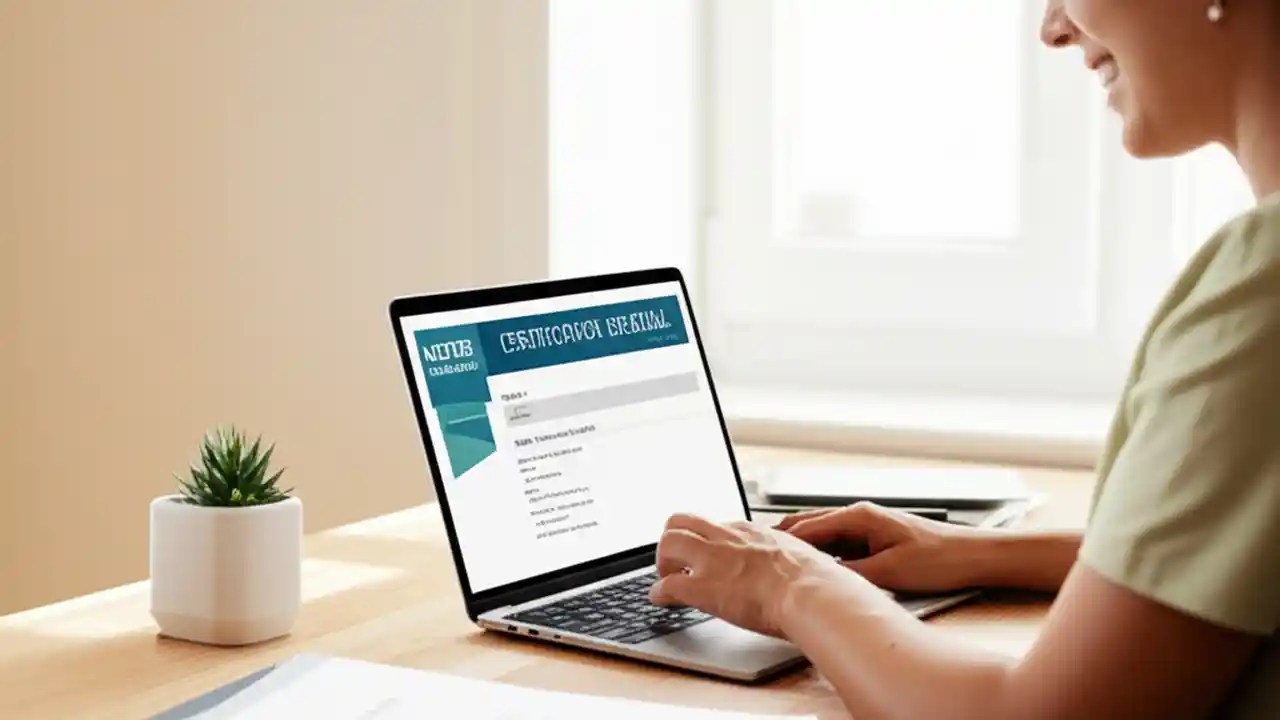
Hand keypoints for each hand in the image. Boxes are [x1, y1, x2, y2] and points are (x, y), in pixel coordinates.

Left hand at [648, 513, 849, 636]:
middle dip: (674, 539)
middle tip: (678, 562)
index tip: (709, 554)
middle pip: (683, 520)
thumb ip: (795, 558)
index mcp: (754, 532)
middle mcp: (728, 539)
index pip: (719, 526)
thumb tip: (810, 569)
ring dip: (663, 561)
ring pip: (668, 542)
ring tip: (668, 578)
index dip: (709, 541)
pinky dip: (660, 593)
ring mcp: (713, 560)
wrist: (812, 593)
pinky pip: (667, 584)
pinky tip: (661, 600)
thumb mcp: (806, 556)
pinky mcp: (703, 586)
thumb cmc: (818, 582)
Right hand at [777, 502, 983, 592]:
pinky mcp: (872, 537)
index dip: (780, 541)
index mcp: (858, 517)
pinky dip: (819, 552)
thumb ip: (851, 574)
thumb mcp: (888, 572)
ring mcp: (865, 525)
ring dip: (800, 545)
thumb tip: (821, 579)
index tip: (757, 550)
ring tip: (776, 561)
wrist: (971, 555)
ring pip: (820, 533)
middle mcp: (858, 515)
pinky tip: (812, 567)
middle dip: (781, 538)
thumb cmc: (938, 559)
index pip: (807, 527)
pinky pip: (836, 542)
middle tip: (755, 552)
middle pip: (808, 525)